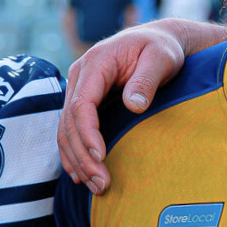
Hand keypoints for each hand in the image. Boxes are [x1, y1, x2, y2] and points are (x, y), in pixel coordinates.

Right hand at [59, 19, 225, 192]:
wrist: (157, 40)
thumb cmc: (161, 49)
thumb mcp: (161, 58)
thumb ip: (147, 80)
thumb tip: (133, 105)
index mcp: (96, 63)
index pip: (81, 104)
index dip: (87, 134)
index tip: (101, 157)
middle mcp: (80, 76)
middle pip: (69, 122)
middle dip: (82, 156)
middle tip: (101, 184)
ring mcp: (78, 89)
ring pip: (65, 130)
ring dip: (76, 161)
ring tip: (96, 186)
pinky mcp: (83, 101)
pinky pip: (70, 130)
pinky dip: (73, 153)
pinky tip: (81, 175)